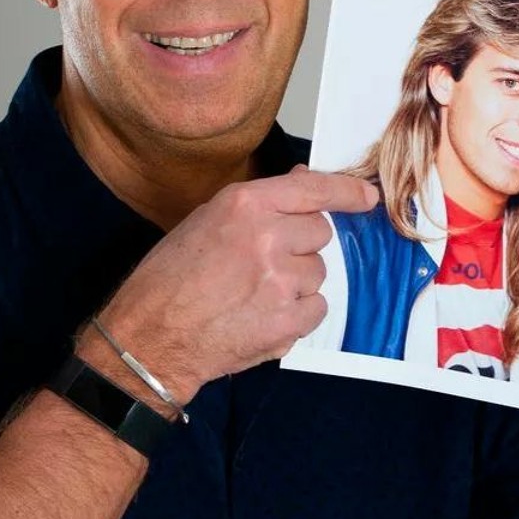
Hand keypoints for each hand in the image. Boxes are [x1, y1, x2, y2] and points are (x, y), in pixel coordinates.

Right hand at [84, 167, 377, 399]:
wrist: (150, 336)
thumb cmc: (168, 278)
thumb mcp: (206, 221)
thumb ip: (260, 203)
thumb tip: (302, 181)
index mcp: (245, 205)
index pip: (313, 189)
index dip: (347, 191)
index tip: (367, 196)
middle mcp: (268, 237)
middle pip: (320, 233)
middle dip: (301, 246)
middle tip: (263, 263)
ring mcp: (280, 281)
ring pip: (318, 273)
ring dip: (297, 282)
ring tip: (254, 293)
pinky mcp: (287, 320)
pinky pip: (317, 308)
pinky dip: (297, 313)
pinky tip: (262, 315)